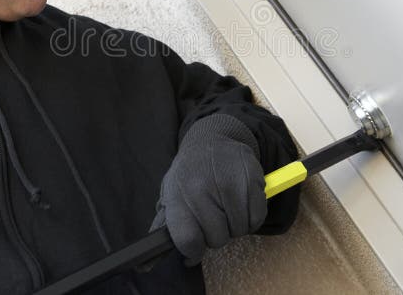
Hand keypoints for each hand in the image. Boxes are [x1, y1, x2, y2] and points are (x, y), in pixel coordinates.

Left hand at [150, 113, 266, 265]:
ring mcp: (228, 183)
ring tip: (227, 209)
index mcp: (178, 196)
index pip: (187, 240)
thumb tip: (146, 265)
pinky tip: (242, 203)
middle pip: (217, 238)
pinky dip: (252, 217)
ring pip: (239, 230)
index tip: (194, 249)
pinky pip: (257, 217)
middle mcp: (202, 189)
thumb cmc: (189, 172)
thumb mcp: (170, 194)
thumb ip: (162, 228)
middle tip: (214, 219)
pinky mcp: (251, 178)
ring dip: (235, 226)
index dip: (192, 252)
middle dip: (216, 235)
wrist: (211, 138)